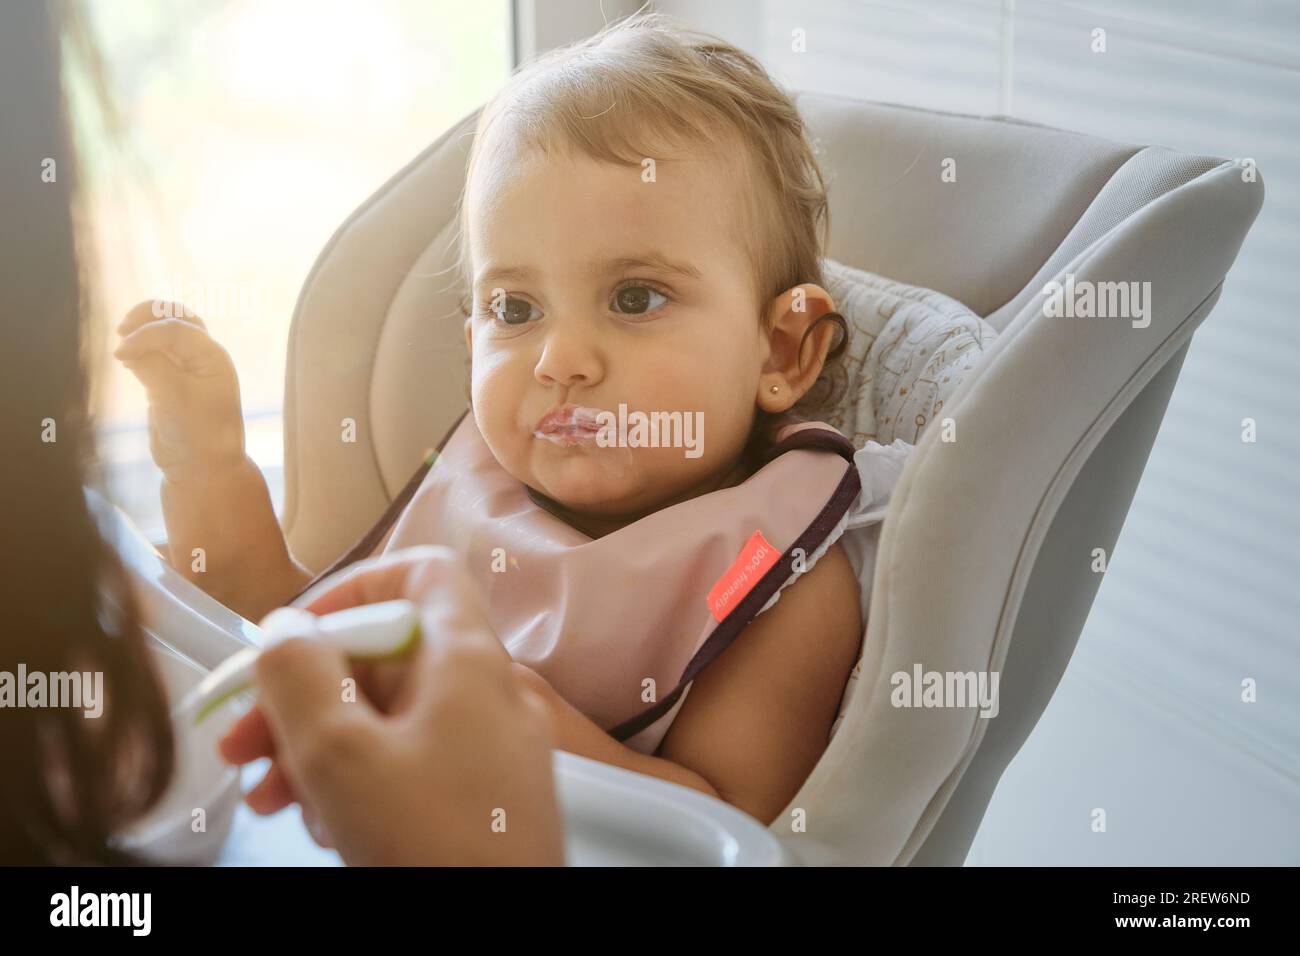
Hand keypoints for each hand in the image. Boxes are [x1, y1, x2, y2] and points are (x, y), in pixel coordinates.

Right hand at [115, 300, 244, 480]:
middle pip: (177, 317)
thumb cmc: (196, 434)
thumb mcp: (173, 397)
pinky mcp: (171, 383)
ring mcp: (189, 370)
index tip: (120, 353)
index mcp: (213, 357)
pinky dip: (140, 350)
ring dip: (143, 331)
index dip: (145, 335)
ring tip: (122, 345)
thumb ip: (152, 366)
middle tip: (121, 329)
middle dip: (148, 317)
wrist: (202, 470)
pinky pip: (156, 354)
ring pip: (166, 334)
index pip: (175, 328)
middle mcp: (204, 359)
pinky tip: (126, 360)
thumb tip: (127, 347)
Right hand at [219, 547, 565, 865]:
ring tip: (271, 799)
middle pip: (386, 657)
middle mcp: (489, 692)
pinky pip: (414, 765)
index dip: (351, 588)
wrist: (506, 940)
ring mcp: (494, 749)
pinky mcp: (487, 801)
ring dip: (321, 748)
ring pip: (391, 719)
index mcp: (468, 657)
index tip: (291, 638)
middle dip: (305, 695)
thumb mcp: (340, 754)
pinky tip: (327, 826)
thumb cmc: (432, 847)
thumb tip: (284, 630)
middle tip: (242, 745)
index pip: (420, 571)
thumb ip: (299, 677)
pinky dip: (363, 782)